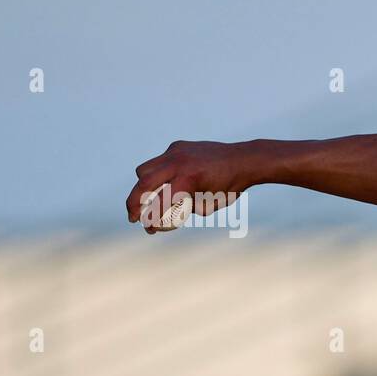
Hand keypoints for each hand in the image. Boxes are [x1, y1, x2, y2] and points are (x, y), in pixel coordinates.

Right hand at [125, 140, 253, 232]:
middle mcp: (178, 162)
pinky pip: (160, 162)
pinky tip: (171, 181)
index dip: (151, 217)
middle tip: (133, 218)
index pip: (161, 200)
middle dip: (133, 202)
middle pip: (143, 182)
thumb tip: (167, 213)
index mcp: (189, 179)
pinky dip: (159, 174)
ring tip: (147, 201)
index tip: (148, 229)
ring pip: (145, 169)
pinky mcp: (177, 146)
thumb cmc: (230, 187)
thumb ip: (187, 209)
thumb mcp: (210, 206)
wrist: (243, 160)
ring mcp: (175, 152)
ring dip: (142, 187)